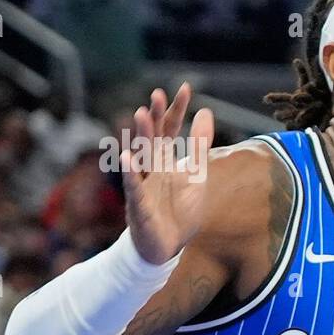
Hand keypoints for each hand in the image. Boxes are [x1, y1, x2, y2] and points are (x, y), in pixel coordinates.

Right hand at [122, 82, 213, 264]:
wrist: (168, 246)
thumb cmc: (179, 208)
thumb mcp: (196, 173)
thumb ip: (199, 145)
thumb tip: (206, 112)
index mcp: (165, 159)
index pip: (170, 129)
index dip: (177, 110)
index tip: (186, 88)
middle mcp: (151, 168)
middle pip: (152, 138)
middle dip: (155, 117)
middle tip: (157, 94)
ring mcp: (143, 185)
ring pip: (140, 158)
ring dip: (140, 137)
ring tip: (141, 114)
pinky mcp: (139, 206)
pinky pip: (134, 188)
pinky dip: (130, 173)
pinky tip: (127, 156)